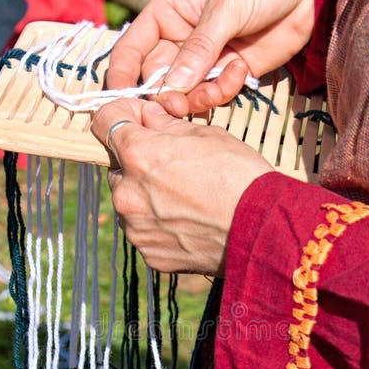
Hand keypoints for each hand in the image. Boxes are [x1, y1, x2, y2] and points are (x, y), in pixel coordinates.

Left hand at [91, 99, 273, 274]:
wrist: (263, 231)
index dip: (123, 114)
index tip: (140, 118)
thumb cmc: (240, 176)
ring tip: (187, 200)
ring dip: (147, 197)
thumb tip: (147, 116)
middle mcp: (127, 194)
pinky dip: (160, 226)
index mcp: (138, 155)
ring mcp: (136, 229)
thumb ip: (167, 125)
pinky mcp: (149, 255)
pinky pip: (145, 232)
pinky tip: (189, 224)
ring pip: (130, 203)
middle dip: (138, 163)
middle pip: (118, 168)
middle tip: (175, 167)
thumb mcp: (207, 135)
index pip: (105, 121)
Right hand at [107, 0, 313, 115]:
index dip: (122, 76)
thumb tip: (172, 86)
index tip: (125, 100)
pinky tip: (242, 71)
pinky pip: (211, 95)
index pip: (130, 49)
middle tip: (183, 102)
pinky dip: (223, 92)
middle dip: (167, 95)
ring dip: (199, 97)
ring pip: (183, 93)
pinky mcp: (225, 74)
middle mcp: (177, 38)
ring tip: (224, 83)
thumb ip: (200, 48)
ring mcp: (202, 60)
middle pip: (155, 79)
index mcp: (166, 12)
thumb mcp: (227, 8)